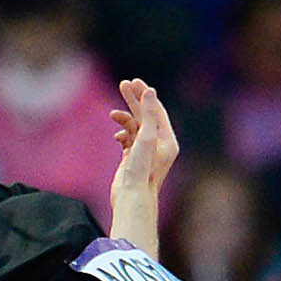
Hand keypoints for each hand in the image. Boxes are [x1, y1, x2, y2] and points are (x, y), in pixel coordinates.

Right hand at [109, 78, 178, 201]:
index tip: (133, 82)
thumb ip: (147, 114)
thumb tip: (149, 91)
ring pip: (134, 127)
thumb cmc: (141, 170)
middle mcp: (158, 145)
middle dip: (133, 100)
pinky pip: (127, 139)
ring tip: (112, 114)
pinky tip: (116, 137)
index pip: (156, 110)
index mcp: (167, 140)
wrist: (132, 198)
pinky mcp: (132, 158)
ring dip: (124, 119)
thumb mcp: (145, 138)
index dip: (145, 95)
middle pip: (145, 116)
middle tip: (123, 84)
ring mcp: (145, 152)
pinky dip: (121, 134)